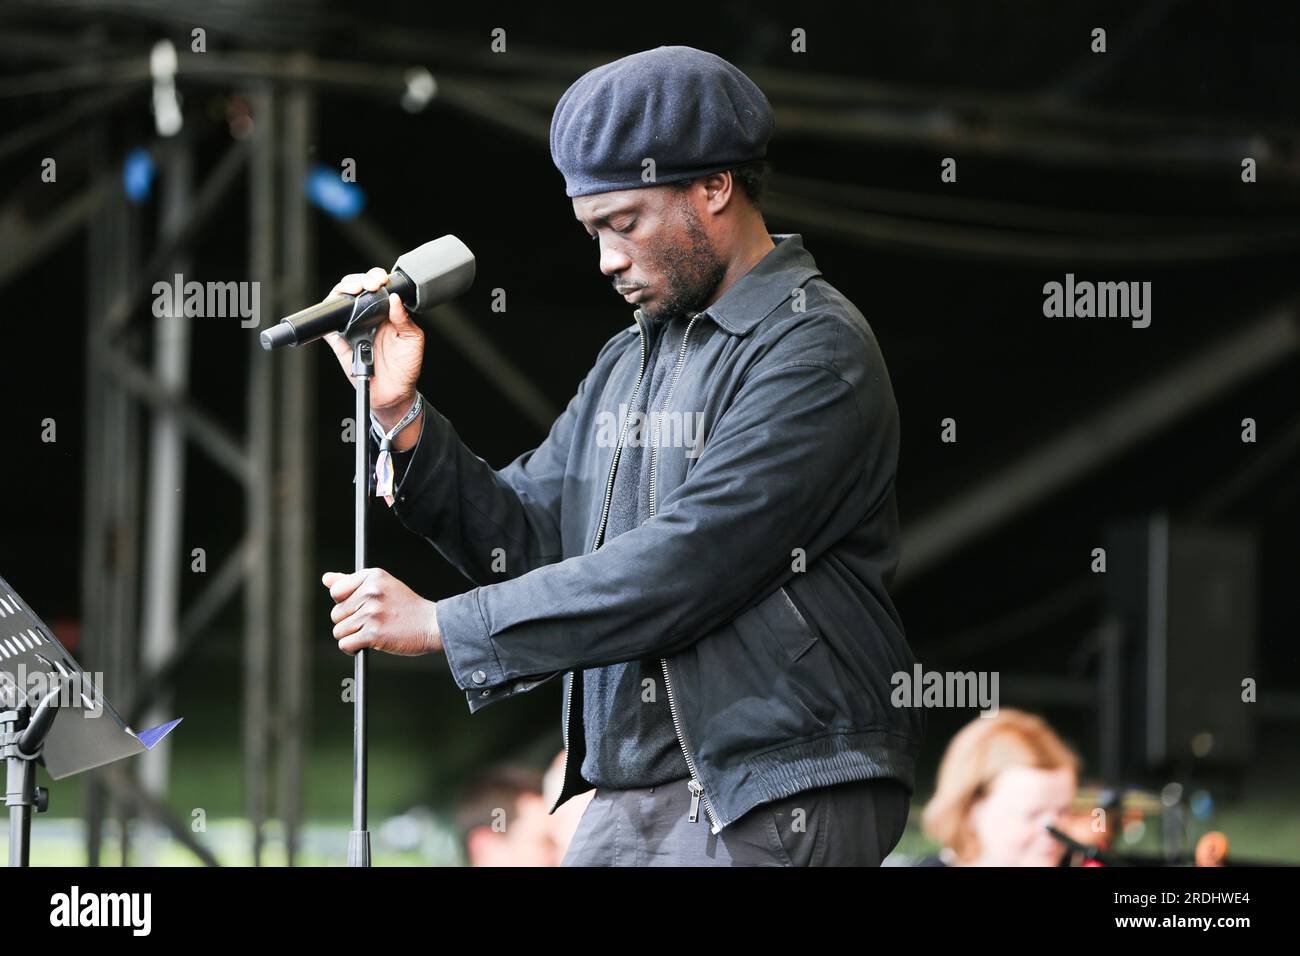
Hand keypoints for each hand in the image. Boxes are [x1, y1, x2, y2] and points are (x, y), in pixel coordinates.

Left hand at [322, 568, 442, 656]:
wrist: (432, 624)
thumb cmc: (406, 607)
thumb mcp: (382, 586)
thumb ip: (351, 582)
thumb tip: (326, 578)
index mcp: (373, 576)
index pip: (336, 591)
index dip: (345, 603)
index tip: (360, 607)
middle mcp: (371, 592)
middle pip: (336, 614)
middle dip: (349, 622)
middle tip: (371, 622)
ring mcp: (372, 613)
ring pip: (339, 631)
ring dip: (351, 636)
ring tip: (371, 632)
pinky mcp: (373, 634)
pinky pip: (345, 644)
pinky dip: (352, 648)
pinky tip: (367, 644)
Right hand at [323, 267, 425, 425]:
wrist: (393, 392)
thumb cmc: (405, 366)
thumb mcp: (412, 339)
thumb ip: (404, 318)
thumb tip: (395, 298)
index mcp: (385, 312)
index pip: (376, 286)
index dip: (375, 277)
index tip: (380, 281)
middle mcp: (367, 316)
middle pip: (355, 288)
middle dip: (359, 280)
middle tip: (368, 285)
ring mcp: (352, 327)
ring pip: (340, 300)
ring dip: (344, 290)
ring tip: (355, 290)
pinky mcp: (339, 340)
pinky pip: (327, 324)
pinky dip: (327, 314)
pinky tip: (338, 310)